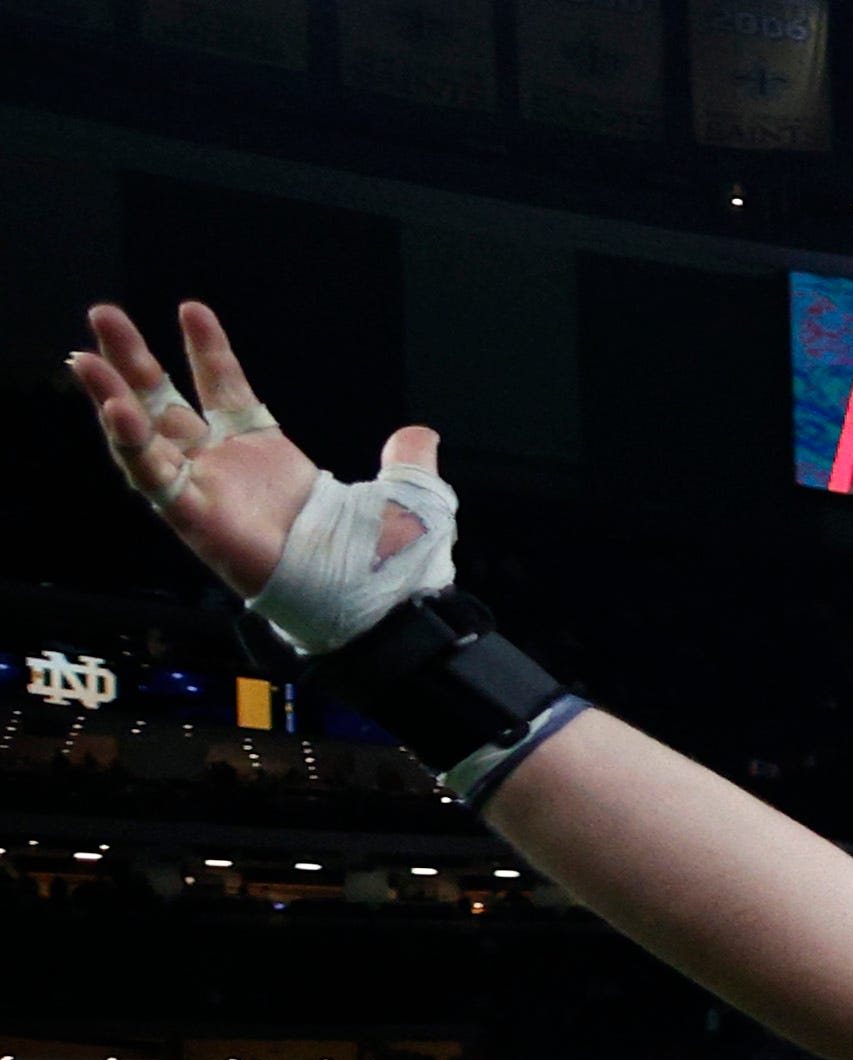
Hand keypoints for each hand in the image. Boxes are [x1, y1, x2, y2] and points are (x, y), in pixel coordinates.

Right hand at [71, 303, 441, 605]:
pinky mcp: (201, 524)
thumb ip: (407, 459)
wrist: (384, 608)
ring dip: (111, 397)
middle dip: (134, 361)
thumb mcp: (407, 493)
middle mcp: (229, 473)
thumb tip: (420, 435)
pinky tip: (116, 409)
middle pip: (167, 405)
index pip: (227, 391)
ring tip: (84, 357)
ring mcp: (211, 497)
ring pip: (145, 440)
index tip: (191, 309)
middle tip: (102, 313)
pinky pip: (157, 481)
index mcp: (269, 458)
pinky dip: (134, 447)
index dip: (208, 352)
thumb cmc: (388, 564)